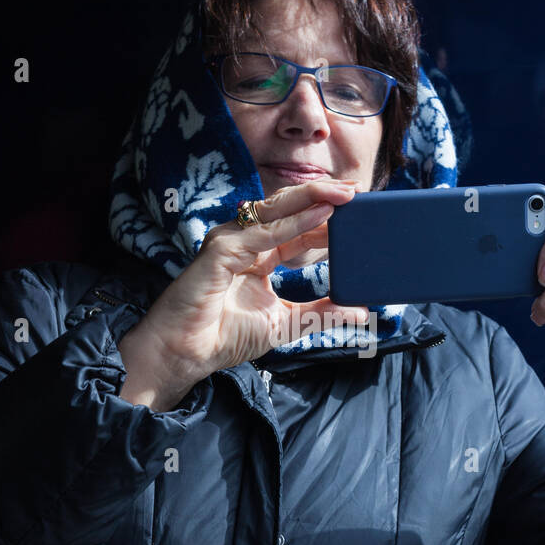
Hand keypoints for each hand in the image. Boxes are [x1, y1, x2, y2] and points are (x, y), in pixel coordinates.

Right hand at [119, 177, 368, 407]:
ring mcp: (230, 242)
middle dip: (322, 197)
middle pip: (287, 210)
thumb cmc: (223, 337)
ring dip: (311, 199)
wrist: (183, 354)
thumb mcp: (286, 325)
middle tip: (356, 190)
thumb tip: (360, 311)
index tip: (356, 212)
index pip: (296, 229)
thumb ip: (322, 314)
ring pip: (275, 211)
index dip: (325, 218)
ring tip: (344, 194)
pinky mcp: (220, 250)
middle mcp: (244, 242)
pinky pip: (262, 234)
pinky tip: (320, 215)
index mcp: (257, 256)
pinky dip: (293, 223)